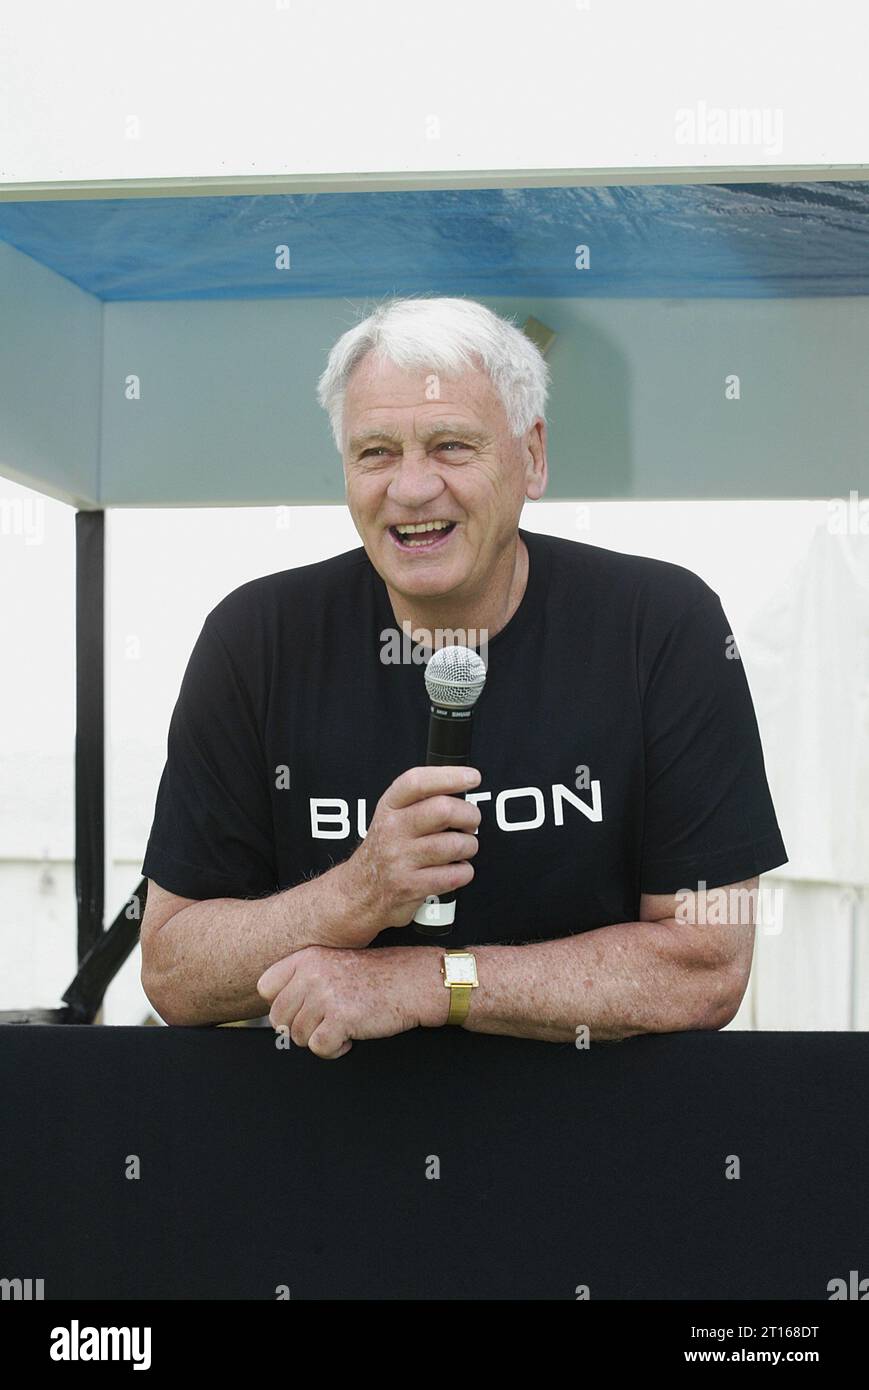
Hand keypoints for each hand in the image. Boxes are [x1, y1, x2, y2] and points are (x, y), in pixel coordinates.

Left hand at [257, 944, 444, 1058]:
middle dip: (301, 1027)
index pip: (265, 987)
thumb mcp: (334, 963)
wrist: (415, 981)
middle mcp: (312, 974)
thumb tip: (277, 1011)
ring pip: (298, 1036)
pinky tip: (350, 1037)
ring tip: (342, 1026)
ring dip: (321, 1038)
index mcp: (308, 957)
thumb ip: (304, 978)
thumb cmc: (379, 976)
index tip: (300, 1009)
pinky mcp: (340, 1018)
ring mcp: (325, 995)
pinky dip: (335, 1049)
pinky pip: (319, 1048)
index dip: (280, 1004)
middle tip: (325, 1022)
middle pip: (279, 1017)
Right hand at [336, 765, 482, 940]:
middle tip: (470, 823)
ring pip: (455, 844)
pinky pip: (456, 874)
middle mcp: (393, 829)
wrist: (361, 892)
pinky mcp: (411, 886)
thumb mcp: (392, 816)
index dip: (449, 776)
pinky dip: (464, 871)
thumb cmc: (386, 850)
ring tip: (462, 848)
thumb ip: (421, 801)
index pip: (417, 782)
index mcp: (389, 807)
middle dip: (470, 816)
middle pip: (444, 810)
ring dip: (469, 846)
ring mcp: (400, 859)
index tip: (472, 777)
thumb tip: (461, 787)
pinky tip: (455, 869)